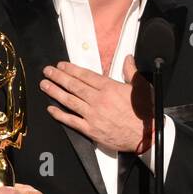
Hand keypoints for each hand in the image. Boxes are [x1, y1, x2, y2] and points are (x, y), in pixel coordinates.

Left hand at [40, 61, 154, 153]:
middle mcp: (98, 100)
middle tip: (47, 72)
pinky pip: (71, 121)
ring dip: (55, 92)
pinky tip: (51, 109)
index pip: (85, 75)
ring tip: (45, 85)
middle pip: (74, 86)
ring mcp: (93, 115)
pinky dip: (60, 115)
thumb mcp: (141, 87)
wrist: (147, 135)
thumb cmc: (145, 113)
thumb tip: (128, 58)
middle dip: (58, 77)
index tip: (61, 65)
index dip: (71, 69)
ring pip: (69, 101)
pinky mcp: (91, 130)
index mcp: (109, 88)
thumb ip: (131, 71)